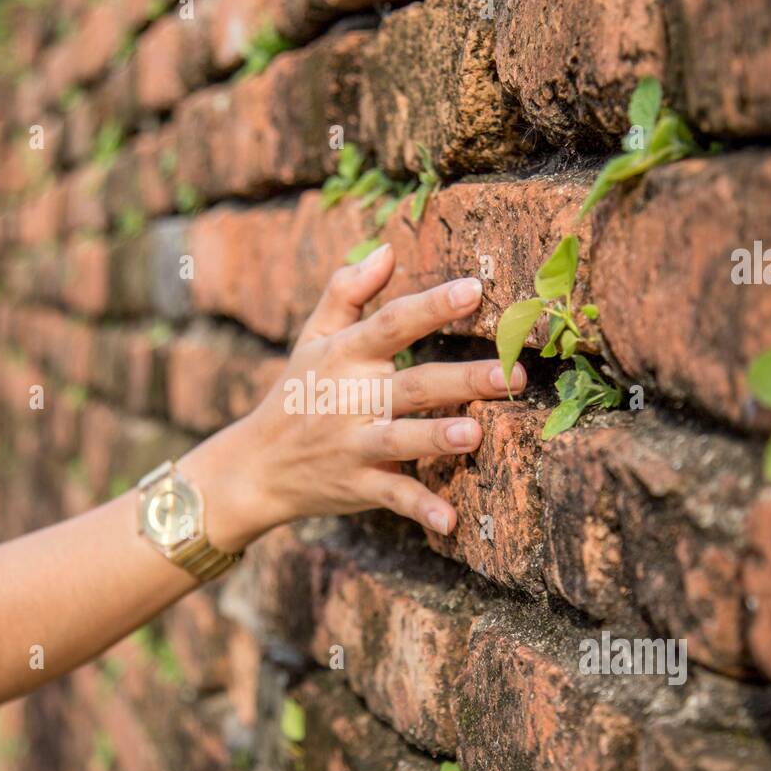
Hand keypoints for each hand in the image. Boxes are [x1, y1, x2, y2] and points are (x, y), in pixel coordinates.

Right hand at [183, 243, 526, 550]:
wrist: (257, 466)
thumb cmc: (297, 393)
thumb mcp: (313, 338)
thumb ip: (346, 290)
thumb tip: (387, 249)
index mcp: (345, 355)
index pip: (391, 324)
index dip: (432, 306)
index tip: (474, 289)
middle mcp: (351, 399)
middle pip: (412, 385)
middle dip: (462, 379)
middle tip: (514, 375)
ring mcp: (354, 445)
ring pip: (401, 440)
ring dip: (436, 438)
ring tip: (475, 433)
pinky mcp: (358, 486)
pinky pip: (392, 497)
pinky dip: (419, 510)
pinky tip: (450, 521)